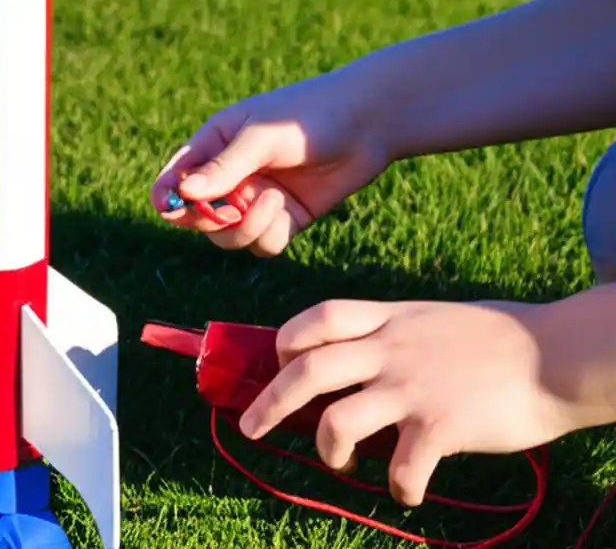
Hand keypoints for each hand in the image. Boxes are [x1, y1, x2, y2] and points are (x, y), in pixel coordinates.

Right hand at [150, 70, 391, 256]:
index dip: (168, 199)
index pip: (174, 180)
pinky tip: (288, 211)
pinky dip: (271, 235)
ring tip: (274, 201)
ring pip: (229, 238)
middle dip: (212, 220)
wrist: (369, 122)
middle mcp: (230, 177)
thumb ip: (223, 167)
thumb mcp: (262, 137)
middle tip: (232, 211)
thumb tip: (183, 194)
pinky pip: (263, 244)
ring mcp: (256, 200)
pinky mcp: (285, 218)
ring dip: (246, 229)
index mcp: (213, 147)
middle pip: (198, 218)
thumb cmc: (308, 115)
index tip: (171, 210)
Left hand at [236, 299, 574, 506]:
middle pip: (306, 371)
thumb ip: (395, 333)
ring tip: (344, 462)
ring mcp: (414, 388)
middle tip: (250, 428)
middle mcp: (392, 350)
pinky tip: (409, 490)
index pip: (317, 318)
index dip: (286, 340)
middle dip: (268, 403)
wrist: (559, 356)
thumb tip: (359, 351)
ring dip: (329, 451)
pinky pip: (401, 467)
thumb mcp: (434, 319)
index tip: (278, 361)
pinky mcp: (442, 426)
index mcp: (390, 320)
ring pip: (337, 422)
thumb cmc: (501, 339)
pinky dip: (399, 487)